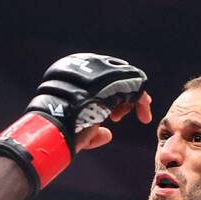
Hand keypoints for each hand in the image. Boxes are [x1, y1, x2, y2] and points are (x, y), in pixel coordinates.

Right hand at [0, 53, 149, 191]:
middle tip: (120, 117)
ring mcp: (100, 69)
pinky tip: (143, 115)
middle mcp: (85, 65)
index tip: (115, 117)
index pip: (98, 81)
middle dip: (121, 99)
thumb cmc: (61, 129)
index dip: (110, 99)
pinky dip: (142, 100)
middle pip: (114, 76)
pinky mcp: (114, 76)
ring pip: (126, 79)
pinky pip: (137, 81)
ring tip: (124, 118)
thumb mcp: (77, 127)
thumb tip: (107, 135)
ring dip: (131, 100)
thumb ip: (92, 129)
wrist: (57, 124)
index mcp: (71, 71)